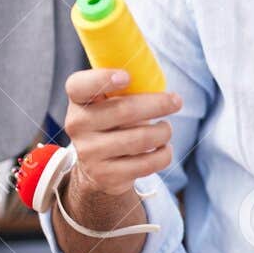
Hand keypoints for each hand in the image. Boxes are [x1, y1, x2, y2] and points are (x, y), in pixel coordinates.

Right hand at [62, 68, 180, 198]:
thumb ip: (125, 88)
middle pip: (124, 110)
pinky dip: (163, 154)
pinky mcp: (106, 175)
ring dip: (163, 131)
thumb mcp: (110, 102)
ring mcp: (89, 152)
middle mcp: (77, 125)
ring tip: (166, 128)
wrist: (97, 167)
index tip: (127, 76)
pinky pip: (146, 163)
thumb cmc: (112, 122)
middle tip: (176, 101)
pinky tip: (163, 148)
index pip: (79, 86)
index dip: (102, 79)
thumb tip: (157, 81)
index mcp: (78, 100)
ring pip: (140, 138)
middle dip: (158, 104)